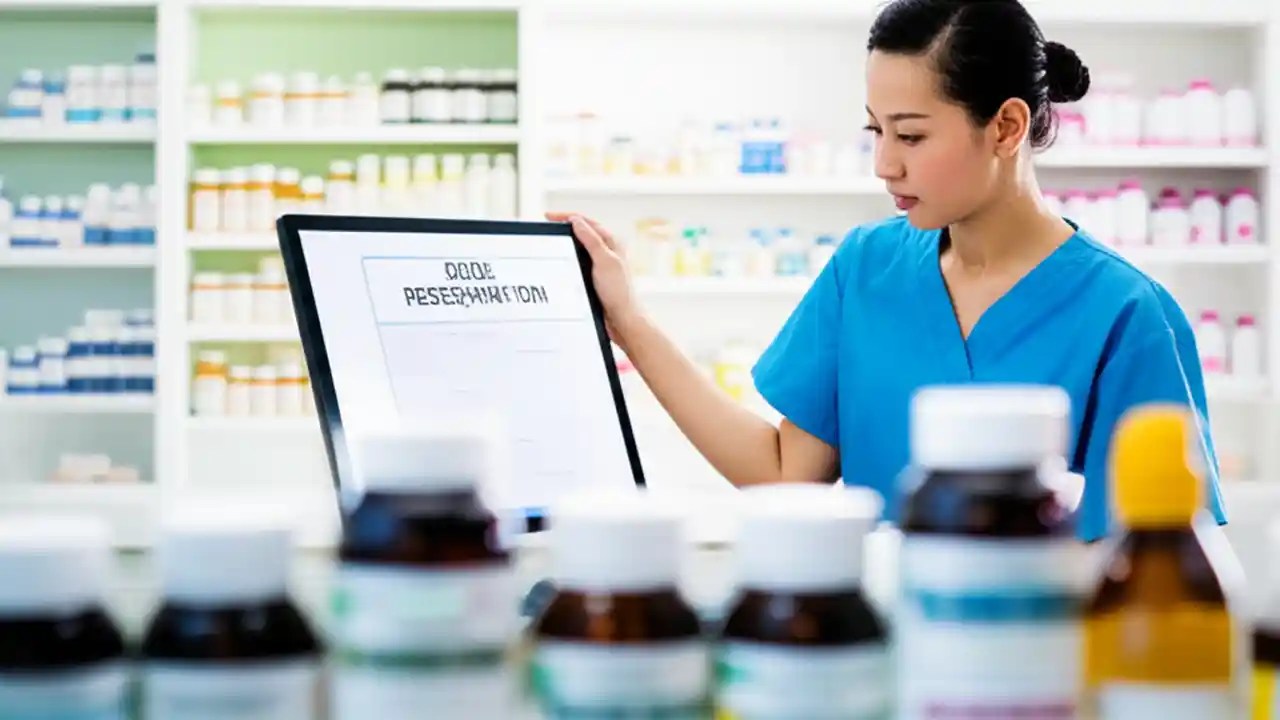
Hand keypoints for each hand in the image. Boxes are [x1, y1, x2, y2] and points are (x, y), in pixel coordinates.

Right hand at [546, 212, 644, 345]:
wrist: (622, 319)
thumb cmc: (619, 292)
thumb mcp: (604, 261)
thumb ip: (591, 240)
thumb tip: (576, 221)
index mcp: (611, 242)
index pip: (586, 221)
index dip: (566, 217)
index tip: (548, 217)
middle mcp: (606, 251)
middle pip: (582, 231)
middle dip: (564, 226)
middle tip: (547, 228)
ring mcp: (600, 264)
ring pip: (579, 247)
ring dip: (565, 242)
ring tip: (550, 241)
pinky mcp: (594, 277)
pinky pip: (578, 261)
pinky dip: (567, 258)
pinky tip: (558, 263)